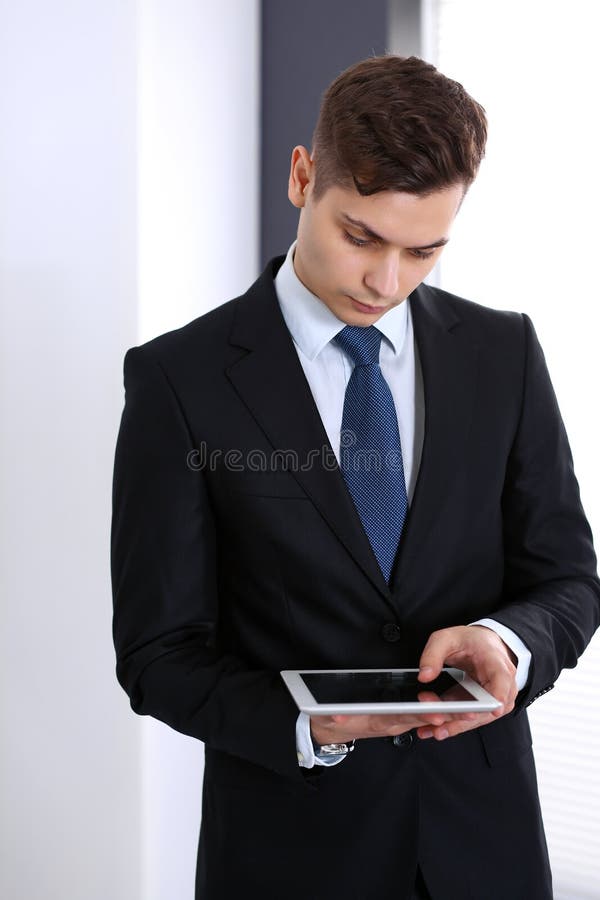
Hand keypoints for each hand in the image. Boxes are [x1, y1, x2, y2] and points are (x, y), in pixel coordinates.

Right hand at [310, 707, 454, 746]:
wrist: (328, 729)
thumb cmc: (329, 719)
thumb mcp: (326, 717)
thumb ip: (331, 717)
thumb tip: (335, 717)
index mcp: (374, 722)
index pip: (400, 717)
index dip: (418, 715)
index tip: (436, 712)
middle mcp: (387, 724)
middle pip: (417, 719)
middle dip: (442, 715)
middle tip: (465, 711)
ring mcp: (393, 722)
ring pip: (421, 719)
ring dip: (444, 716)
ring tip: (467, 711)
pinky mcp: (395, 719)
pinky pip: (417, 718)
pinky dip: (435, 716)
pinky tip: (452, 712)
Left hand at [416, 624, 517, 741]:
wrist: (483, 645)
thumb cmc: (470, 641)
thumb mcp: (446, 638)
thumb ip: (433, 654)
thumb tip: (424, 676)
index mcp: (496, 662)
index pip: (503, 680)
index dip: (499, 695)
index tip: (493, 709)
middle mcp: (503, 684)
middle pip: (486, 707)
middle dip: (461, 716)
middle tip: (436, 719)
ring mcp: (497, 699)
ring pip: (477, 718)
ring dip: (453, 724)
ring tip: (429, 728)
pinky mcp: (485, 708)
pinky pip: (470, 719)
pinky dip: (452, 725)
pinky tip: (433, 729)